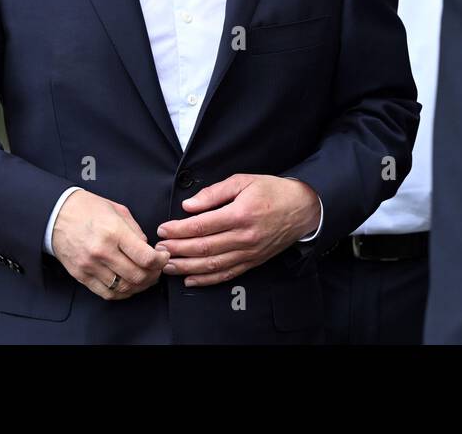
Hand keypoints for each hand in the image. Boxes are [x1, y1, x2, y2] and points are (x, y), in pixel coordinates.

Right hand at [50, 189, 169, 299]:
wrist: (57, 215)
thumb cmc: (87, 209)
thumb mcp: (118, 210)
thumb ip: (136, 231)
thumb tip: (148, 248)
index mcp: (114, 232)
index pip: (145, 257)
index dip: (161, 261)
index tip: (163, 256)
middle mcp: (102, 252)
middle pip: (137, 276)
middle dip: (154, 275)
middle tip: (157, 269)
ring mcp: (90, 266)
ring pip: (123, 288)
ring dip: (140, 286)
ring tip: (145, 277)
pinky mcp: (81, 276)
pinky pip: (106, 293)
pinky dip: (122, 293)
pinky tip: (128, 285)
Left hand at [155, 175, 320, 286]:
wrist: (302, 208)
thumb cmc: (273, 191)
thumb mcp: (244, 181)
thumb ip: (215, 192)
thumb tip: (190, 205)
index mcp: (240, 214)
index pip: (202, 225)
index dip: (178, 229)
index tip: (162, 228)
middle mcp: (244, 237)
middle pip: (203, 247)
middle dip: (177, 249)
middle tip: (159, 248)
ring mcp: (249, 252)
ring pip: (212, 265)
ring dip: (186, 267)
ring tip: (168, 265)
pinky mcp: (253, 262)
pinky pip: (226, 274)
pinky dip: (207, 279)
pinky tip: (191, 278)